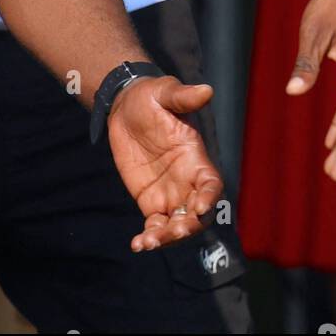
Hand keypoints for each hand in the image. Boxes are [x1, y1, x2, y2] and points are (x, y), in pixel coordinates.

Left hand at [106, 74, 222, 250]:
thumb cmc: (150, 97)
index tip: (199, 207)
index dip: (209, 196)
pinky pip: (155, 225)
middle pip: (197, 212)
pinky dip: (150, 238)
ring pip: (177, 224)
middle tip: (175, 231)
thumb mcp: (164, 92)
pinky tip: (138, 245)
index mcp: (195, 157)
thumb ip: (183, 96)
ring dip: (168, 237)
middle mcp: (187, 180)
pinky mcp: (151, 201)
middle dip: (190, 225)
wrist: (124, 107)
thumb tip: (206, 90)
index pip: (211, 182)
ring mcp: (170, 194)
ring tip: (149, 242)